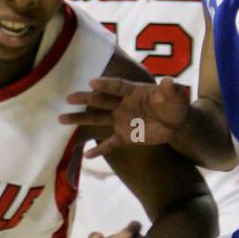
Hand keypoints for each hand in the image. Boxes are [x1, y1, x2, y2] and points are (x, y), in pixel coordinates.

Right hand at [61, 76, 190, 157]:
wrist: (176, 123)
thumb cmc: (175, 105)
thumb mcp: (176, 97)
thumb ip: (171, 90)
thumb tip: (169, 82)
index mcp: (134, 92)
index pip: (118, 86)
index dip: (106, 84)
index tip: (92, 82)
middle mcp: (123, 104)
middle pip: (101, 101)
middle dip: (85, 99)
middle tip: (69, 98)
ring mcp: (121, 120)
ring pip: (97, 119)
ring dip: (80, 119)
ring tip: (62, 119)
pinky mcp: (124, 136)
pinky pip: (110, 144)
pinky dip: (100, 150)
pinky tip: (86, 155)